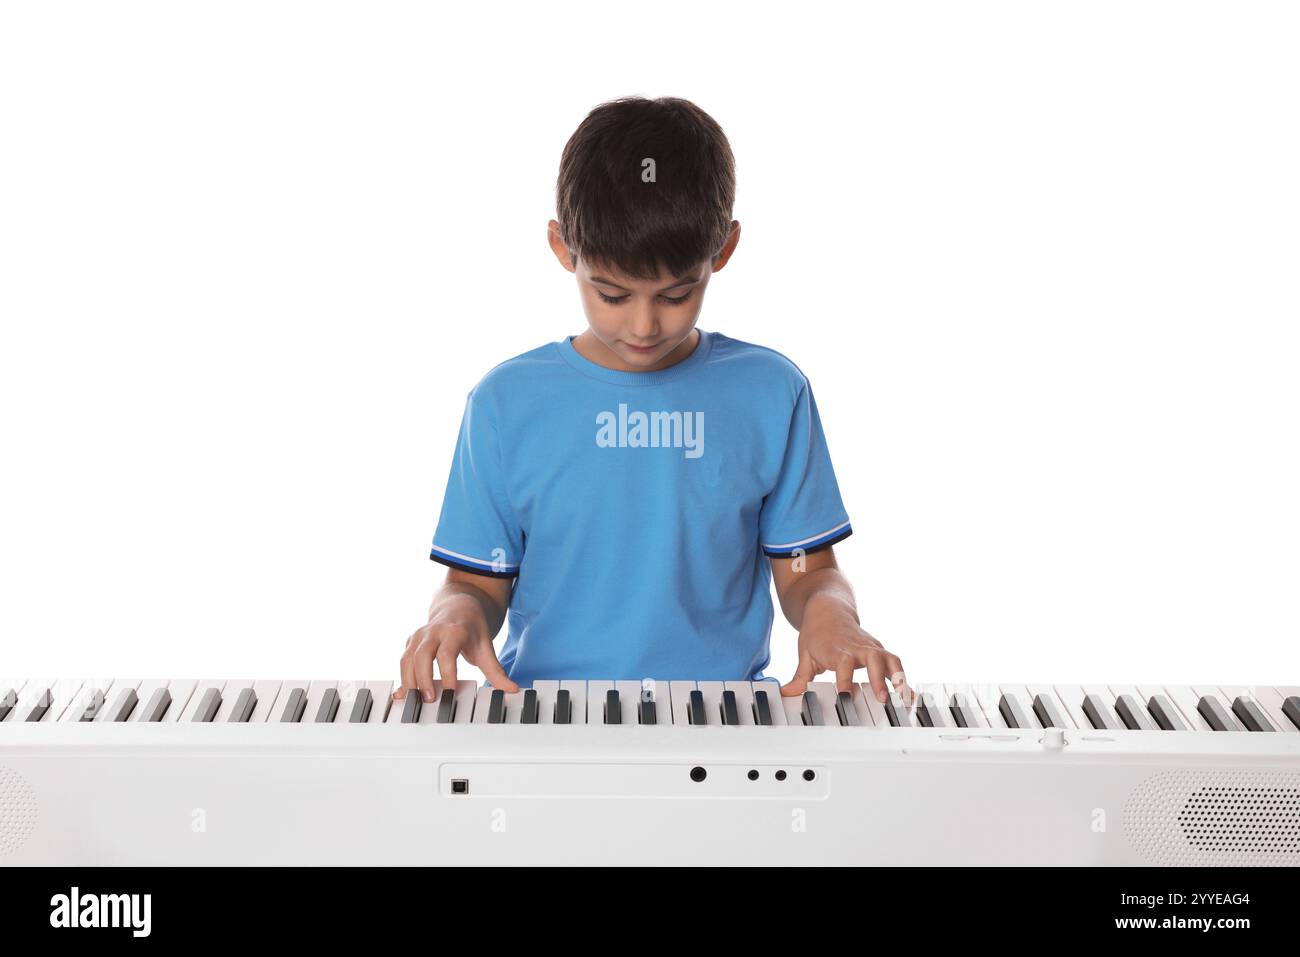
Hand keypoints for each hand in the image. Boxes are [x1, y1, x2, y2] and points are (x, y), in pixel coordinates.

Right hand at [394, 617, 517, 702]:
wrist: (458, 606)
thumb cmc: (472, 628)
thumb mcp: (486, 647)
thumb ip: (496, 671)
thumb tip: (512, 689)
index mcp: (454, 631)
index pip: (447, 652)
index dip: (447, 672)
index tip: (450, 691)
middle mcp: (433, 632)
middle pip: (422, 655)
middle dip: (423, 678)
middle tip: (430, 699)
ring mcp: (419, 636)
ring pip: (407, 658)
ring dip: (409, 680)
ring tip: (415, 701)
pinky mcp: (411, 642)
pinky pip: (403, 660)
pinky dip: (402, 678)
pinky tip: (404, 694)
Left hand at [779, 608, 909, 704]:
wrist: (828, 609)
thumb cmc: (817, 633)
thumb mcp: (805, 654)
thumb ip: (799, 678)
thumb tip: (785, 694)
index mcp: (838, 648)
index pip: (843, 664)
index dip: (845, 681)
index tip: (846, 697)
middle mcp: (858, 647)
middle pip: (873, 659)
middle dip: (878, 679)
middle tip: (882, 699)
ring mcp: (872, 648)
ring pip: (890, 659)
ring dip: (898, 678)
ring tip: (904, 699)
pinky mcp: (880, 651)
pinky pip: (895, 664)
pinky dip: (903, 679)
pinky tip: (909, 696)